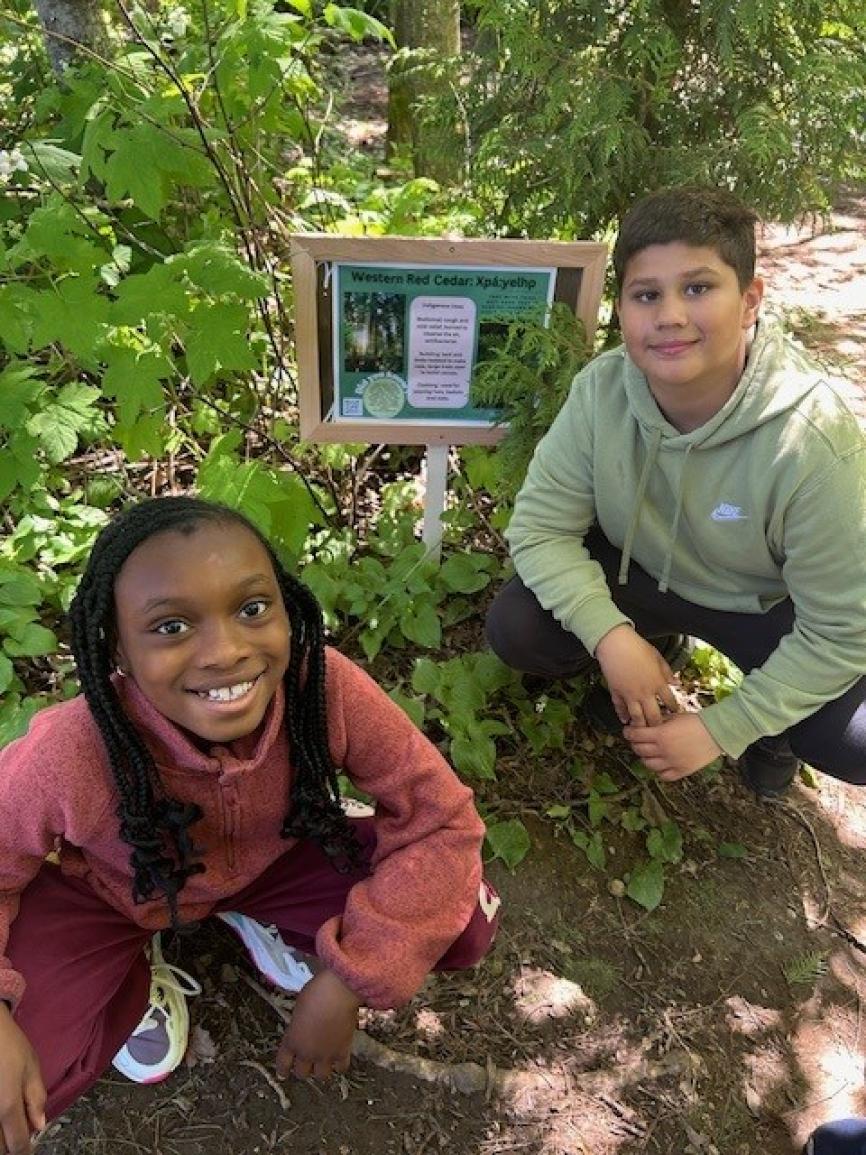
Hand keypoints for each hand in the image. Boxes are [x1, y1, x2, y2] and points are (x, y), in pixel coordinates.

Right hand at [0, 1005, 45, 1154]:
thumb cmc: (9, 1046)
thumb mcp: (31, 1067)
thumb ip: (35, 1098)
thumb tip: (39, 1126)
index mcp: (7, 1104)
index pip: (16, 1142)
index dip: (24, 1152)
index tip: (27, 1153)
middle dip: (9, 1147)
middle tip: (17, 1139)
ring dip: (0, 1138)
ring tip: (8, 1126)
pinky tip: (0, 1118)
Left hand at [275, 969, 360, 1079]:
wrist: (337, 993)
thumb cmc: (315, 993)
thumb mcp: (298, 1010)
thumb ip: (298, 1026)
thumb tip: (301, 1029)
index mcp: (291, 1041)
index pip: (283, 1064)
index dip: (283, 1070)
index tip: (284, 1073)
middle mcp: (306, 1052)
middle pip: (301, 1074)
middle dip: (303, 1069)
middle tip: (307, 1062)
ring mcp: (325, 1055)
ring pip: (321, 1076)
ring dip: (321, 1070)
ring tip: (324, 1062)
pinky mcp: (342, 1052)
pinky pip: (341, 1068)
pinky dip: (340, 1065)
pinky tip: (339, 1059)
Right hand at [595, 625, 678, 726]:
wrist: (616, 644)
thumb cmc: (637, 647)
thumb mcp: (657, 657)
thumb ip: (667, 672)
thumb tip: (675, 682)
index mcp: (658, 682)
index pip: (669, 701)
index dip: (673, 708)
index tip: (675, 712)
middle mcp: (645, 692)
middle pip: (654, 716)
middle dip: (658, 724)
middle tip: (659, 727)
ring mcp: (630, 694)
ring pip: (637, 717)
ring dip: (640, 725)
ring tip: (643, 729)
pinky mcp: (616, 692)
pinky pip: (620, 708)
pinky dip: (622, 715)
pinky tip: (624, 720)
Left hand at [624, 712, 722, 780]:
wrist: (717, 732)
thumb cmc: (696, 721)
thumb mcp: (674, 717)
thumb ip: (659, 723)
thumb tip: (646, 725)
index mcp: (661, 735)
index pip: (635, 735)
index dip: (629, 733)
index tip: (628, 731)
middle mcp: (664, 750)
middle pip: (639, 750)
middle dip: (635, 744)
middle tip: (637, 740)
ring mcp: (672, 762)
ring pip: (648, 765)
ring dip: (645, 758)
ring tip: (648, 753)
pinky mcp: (682, 771)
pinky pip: (664, 776)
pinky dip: (659, 771)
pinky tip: (661, 764)